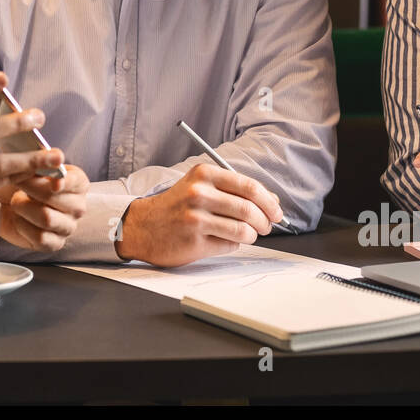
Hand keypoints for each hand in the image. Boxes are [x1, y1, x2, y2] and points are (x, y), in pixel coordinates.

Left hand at [0, 164, 88, 252]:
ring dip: (24, 207)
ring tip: (16, 201)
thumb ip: (41, 160)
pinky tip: (18, 219)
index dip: (65, 182)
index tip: (54, 182)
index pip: (77, 182)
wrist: (3, 204)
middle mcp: (78, 206)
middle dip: (32, 188)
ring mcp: (68, 227)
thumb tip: (51, 155)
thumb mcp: (28, 167)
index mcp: (78, 184)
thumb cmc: (21, 183)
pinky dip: (23, 226)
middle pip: (56, 198)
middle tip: (18, 181)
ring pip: (47, 218)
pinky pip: (41, 237)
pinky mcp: (55, 244)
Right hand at [114, 164, 283, 266]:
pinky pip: (229, 245)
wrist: (142, 226)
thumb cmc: (177, 206)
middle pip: (249, 209)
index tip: (276, 211)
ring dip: (252, 235)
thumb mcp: (201, 186)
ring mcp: (195, 218)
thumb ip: (234, 190)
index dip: (269, 201)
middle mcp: (199, 193)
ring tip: (247, 235)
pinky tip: (224, 240)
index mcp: (204, 174)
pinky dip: (234, 244)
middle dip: (265, 221)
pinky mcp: (194, 241)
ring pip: (243, 230)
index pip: (249, 186)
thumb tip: (272, 201)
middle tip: (266, 226)